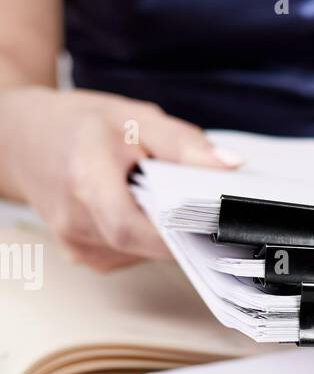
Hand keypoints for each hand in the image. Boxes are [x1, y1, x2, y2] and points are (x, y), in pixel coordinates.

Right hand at [0, 88, 240, 269]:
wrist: (23, 137)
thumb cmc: (78, 125)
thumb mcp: (134, 118)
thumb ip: (184, 145)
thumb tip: (229, 167)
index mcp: (86, 181)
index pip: (133, 229)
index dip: (174, 235)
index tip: (208, 224)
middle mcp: (76, 221)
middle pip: (144, 244)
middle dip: (176, 227)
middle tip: (191, 203)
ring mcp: (77, 244)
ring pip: (141, 253)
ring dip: (159, 230)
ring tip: (152, 195)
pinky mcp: (83, 256)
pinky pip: (129, 255)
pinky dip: (143, 236)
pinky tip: (135, 208)